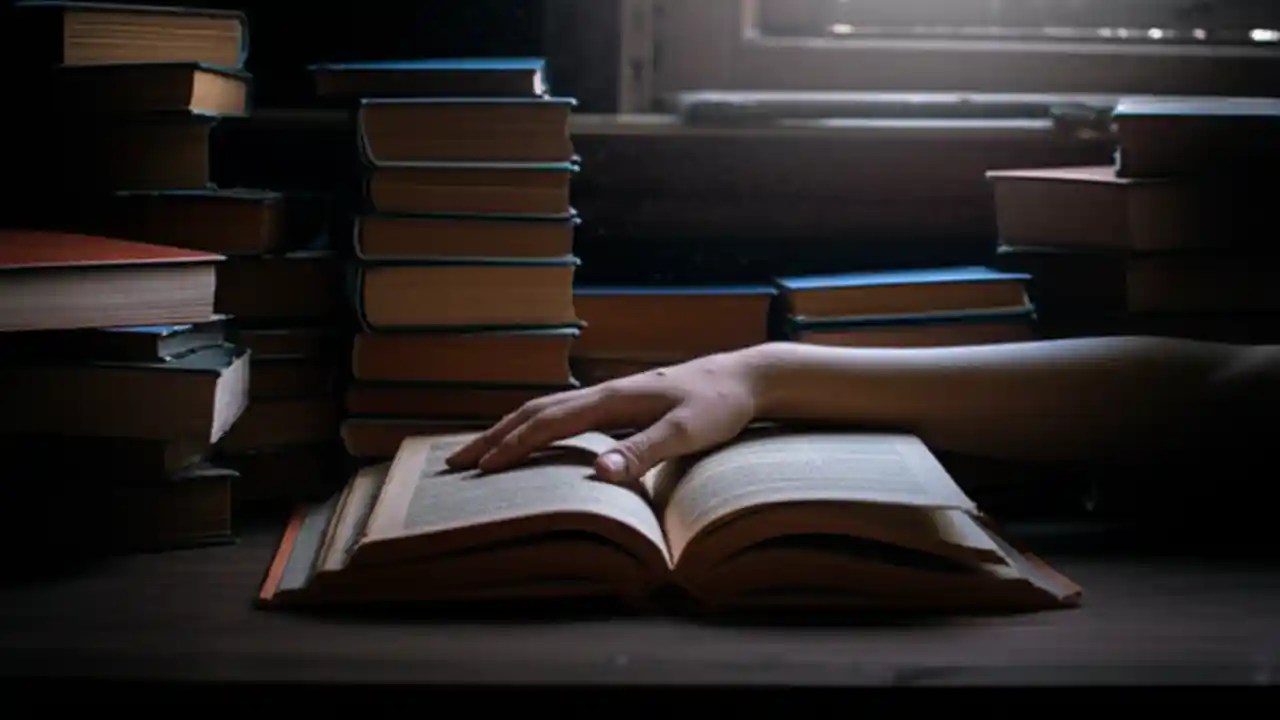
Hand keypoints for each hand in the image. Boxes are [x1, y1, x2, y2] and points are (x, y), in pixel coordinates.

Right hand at [446, 349, 764, 484]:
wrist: (744, 378)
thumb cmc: (719, 406)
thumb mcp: (687, 433)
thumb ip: (643, 452)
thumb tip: (598, 474)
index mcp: (612, 399)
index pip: (549, 423)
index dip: (512, 446)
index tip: (480, 469)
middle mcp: (604, 393)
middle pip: (535, 412)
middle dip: (495, 436)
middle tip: (456, 462)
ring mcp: (610, 395)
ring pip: (547, 410)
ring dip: (510, 429)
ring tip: (481, 451)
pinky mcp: (621, 402)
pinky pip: (564, 414)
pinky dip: (536, 426)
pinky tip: (534, 440)